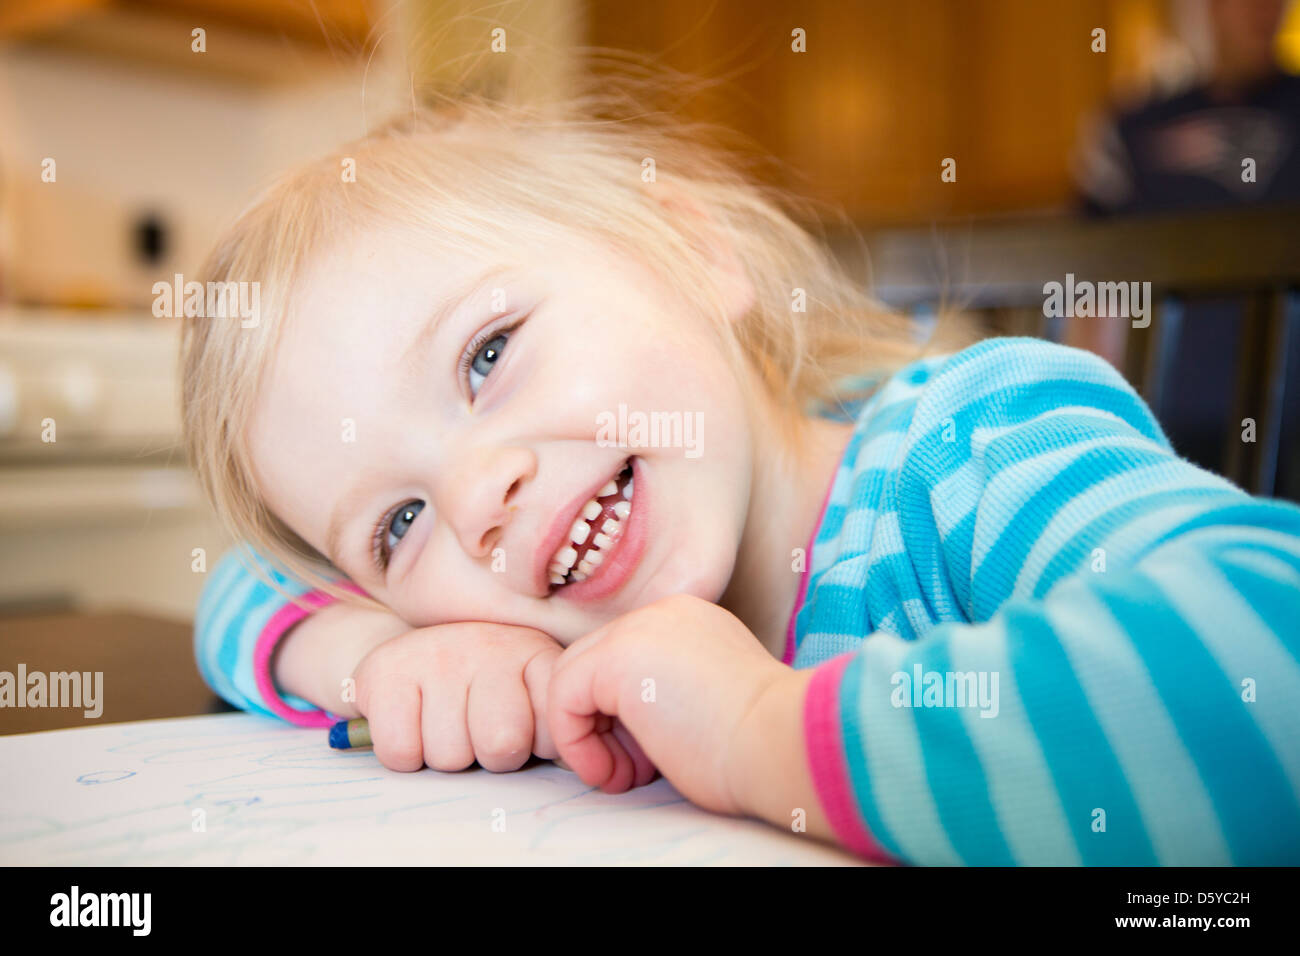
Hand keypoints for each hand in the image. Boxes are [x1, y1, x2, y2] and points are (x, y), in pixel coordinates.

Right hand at [352, 622, 560, 772]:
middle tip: (477, 733)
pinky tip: (412, 724)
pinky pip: (401, 752)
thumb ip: (553, 726)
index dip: (536, 748)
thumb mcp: (528, 696)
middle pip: (502, 744)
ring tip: (444, 725)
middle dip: (490, 757)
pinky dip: (405, 754)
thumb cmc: (480, 691)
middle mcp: (490, 645)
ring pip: (450, 755)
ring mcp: (438, 654)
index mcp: (534, 653)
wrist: (409, 653)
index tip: (525, 734)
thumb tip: (576, 766)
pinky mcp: (387, 670)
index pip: (553, 729)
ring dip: (446, 756)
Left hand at [546, 594, 797, 814]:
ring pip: (569, 680)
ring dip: (586, 740)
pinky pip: (562, 698)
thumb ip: (664, 694)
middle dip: (600, 728)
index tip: (649, 760)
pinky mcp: (616, 656)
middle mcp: (662, 612)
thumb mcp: (705, 703)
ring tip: (626, 777)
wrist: (783, 745)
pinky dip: (576, 745)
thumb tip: (622, 719)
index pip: (622, 662)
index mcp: (689, 621)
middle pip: (591, 667)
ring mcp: (638, 627)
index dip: (621, 720)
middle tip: (632, 772)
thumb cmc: (759, 745)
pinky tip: (613, 773)